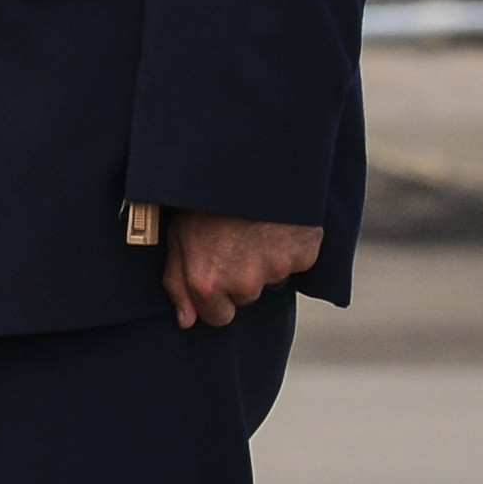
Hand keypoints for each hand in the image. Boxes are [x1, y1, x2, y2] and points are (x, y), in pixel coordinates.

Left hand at [146, 207, 323, 326]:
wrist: (247, 163)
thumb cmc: (204, 199)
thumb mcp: (178, 236)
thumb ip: (178, 282)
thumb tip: (186, 320)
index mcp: (207, 282)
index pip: (218, 317)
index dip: (217, 298)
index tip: (217, 274)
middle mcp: (243, 283)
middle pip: (246, 296)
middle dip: (241, 275)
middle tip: (234, 239)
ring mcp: (276, 269)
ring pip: (272, 278)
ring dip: (266, 259)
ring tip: (254, 226)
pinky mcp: (304, 254)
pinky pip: (297, 261)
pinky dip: (290, 246)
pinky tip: (276, 223)